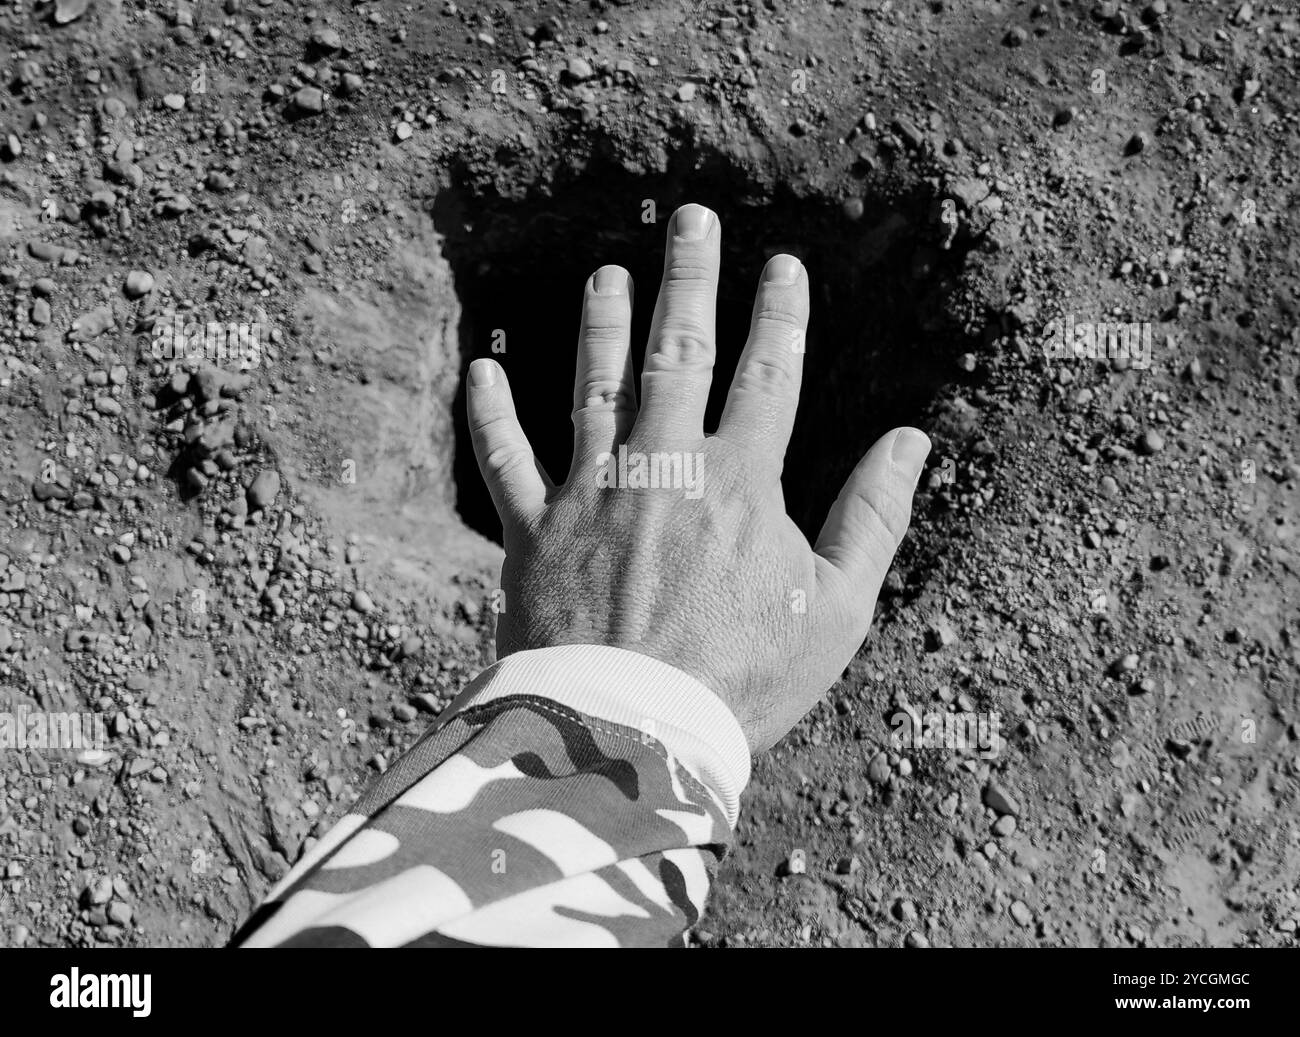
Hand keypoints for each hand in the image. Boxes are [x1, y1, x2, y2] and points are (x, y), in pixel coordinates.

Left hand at [466, 203, 929, 751]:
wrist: (636, 733)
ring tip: (606, 275)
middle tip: (691, 219)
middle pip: (680, 354)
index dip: (779, 315)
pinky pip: (505, 462)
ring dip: (602, 326)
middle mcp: (663, 466)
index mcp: (740, 482)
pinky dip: (491, 417)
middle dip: (689, 281)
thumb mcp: (840, 608)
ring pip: (596, 387)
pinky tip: (482, 371)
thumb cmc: (746, 680)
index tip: (782, 265)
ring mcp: (593, 494)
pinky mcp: (534, 533)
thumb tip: (911, 440)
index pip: (769, 375)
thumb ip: (875, 518)